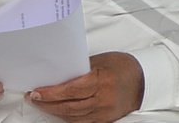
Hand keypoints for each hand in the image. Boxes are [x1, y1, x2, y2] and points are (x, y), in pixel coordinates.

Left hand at [29, 51, 144, 122]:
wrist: (143, 81)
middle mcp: (102, 99)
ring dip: (55, 111)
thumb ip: (81, 70)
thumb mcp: (101, 61)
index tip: (36, 92)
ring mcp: (103, 112)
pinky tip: (59, 112)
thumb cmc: (123, 67)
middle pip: (68, 106)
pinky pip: (81, 122)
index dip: (50, 93)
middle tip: (34, 98)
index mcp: (101, 80)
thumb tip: (59, 75)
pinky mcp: (104, 120)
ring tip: (43, 104)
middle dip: (48, 104)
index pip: (69, 90)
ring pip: (72, 117)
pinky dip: (68, 117)